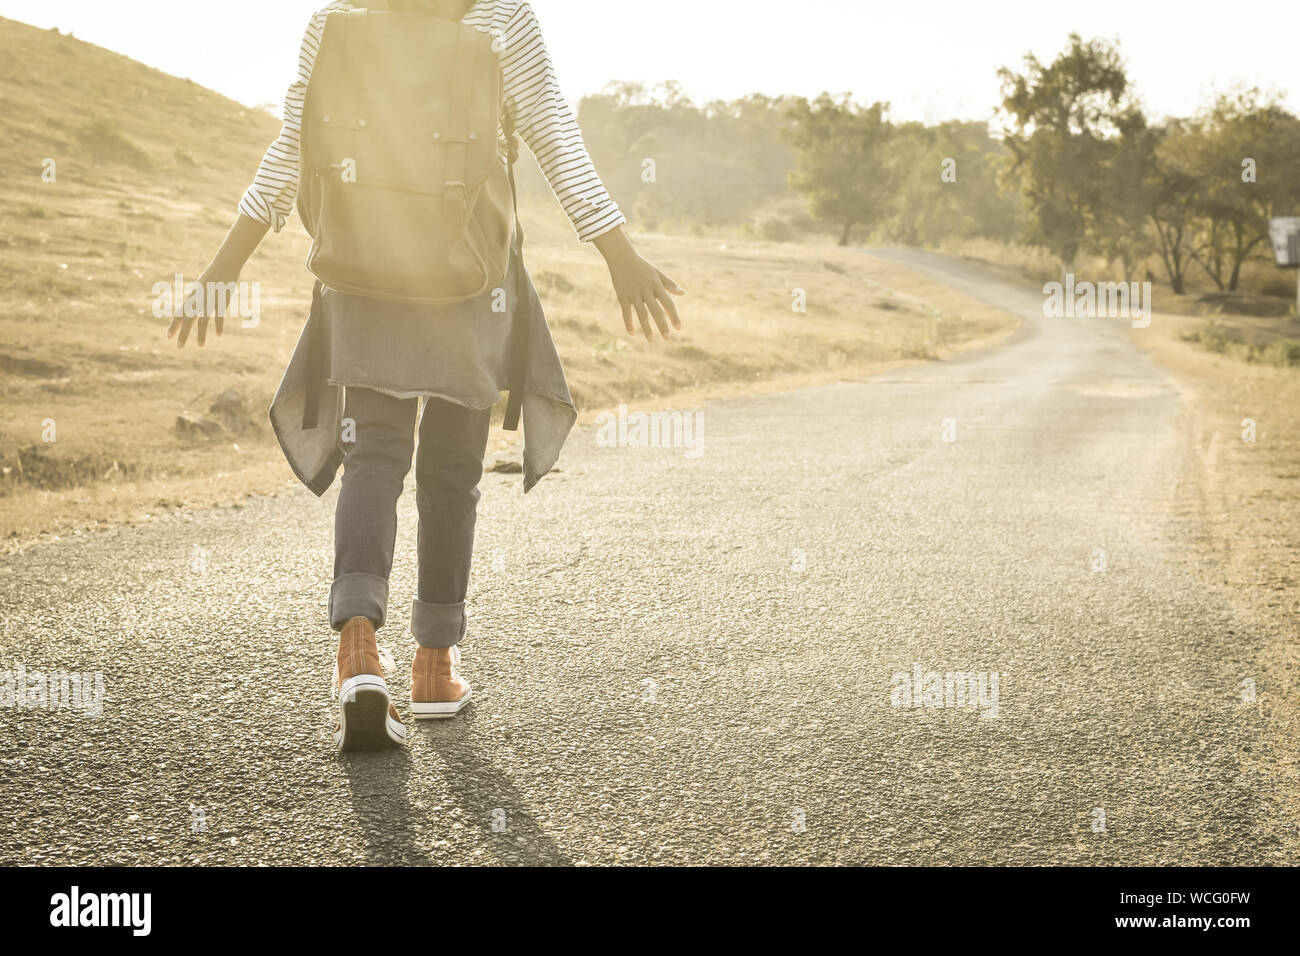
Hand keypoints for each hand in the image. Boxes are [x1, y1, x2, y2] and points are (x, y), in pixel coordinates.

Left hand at [168, 258, 238, 348]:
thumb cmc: (213, 275)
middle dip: (182, 334)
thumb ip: (195, 296)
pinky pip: (219, 316)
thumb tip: (190, 303)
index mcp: (191, 296)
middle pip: (187, 319)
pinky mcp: (221, 301)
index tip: (168, 336)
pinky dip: (218, 326)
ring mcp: (209, 301)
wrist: (224, 264)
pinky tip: (218, 335)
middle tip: (178, 347)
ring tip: (199, 346)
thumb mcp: (200, 286)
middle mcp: (197, 300)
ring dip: (200, 334)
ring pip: (202, 321)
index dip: (173, 325)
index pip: (179, 313)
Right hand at [593, 226, 684, 341]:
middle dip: (662, 325)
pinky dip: (628, 323)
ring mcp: (633, 294)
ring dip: (646, 328)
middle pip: (656, 311)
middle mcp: (646, 291)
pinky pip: (626, 312)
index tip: (678, 328)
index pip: (668, 303)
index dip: (674, 316)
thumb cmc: (642, 266)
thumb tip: (683, 293)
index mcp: (656, 285)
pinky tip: (632, 334)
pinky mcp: (622, 296)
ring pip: (641, 314)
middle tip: (667, 338)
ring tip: (651, 340)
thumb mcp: (657, 273)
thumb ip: (669, 284)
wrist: (622, 257)